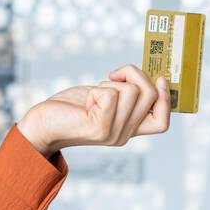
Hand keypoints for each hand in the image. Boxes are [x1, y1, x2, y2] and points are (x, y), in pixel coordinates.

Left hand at [16, 65, 170, 156]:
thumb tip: (149, 74)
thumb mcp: (105, 98)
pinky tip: (87, 99)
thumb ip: (126, 94)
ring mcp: (113, 133)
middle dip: (134, 75)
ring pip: (132, 91)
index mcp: (129, 130)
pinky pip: (111, 94)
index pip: (162, 123)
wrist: (43, 123)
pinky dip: (98, 88)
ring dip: (111, 83)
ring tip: (95, 93)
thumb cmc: (72, 108)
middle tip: (113, 76)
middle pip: (150, 96)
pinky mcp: (99, 127)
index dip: (166, 99)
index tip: (160, 78)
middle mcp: (124, 135)